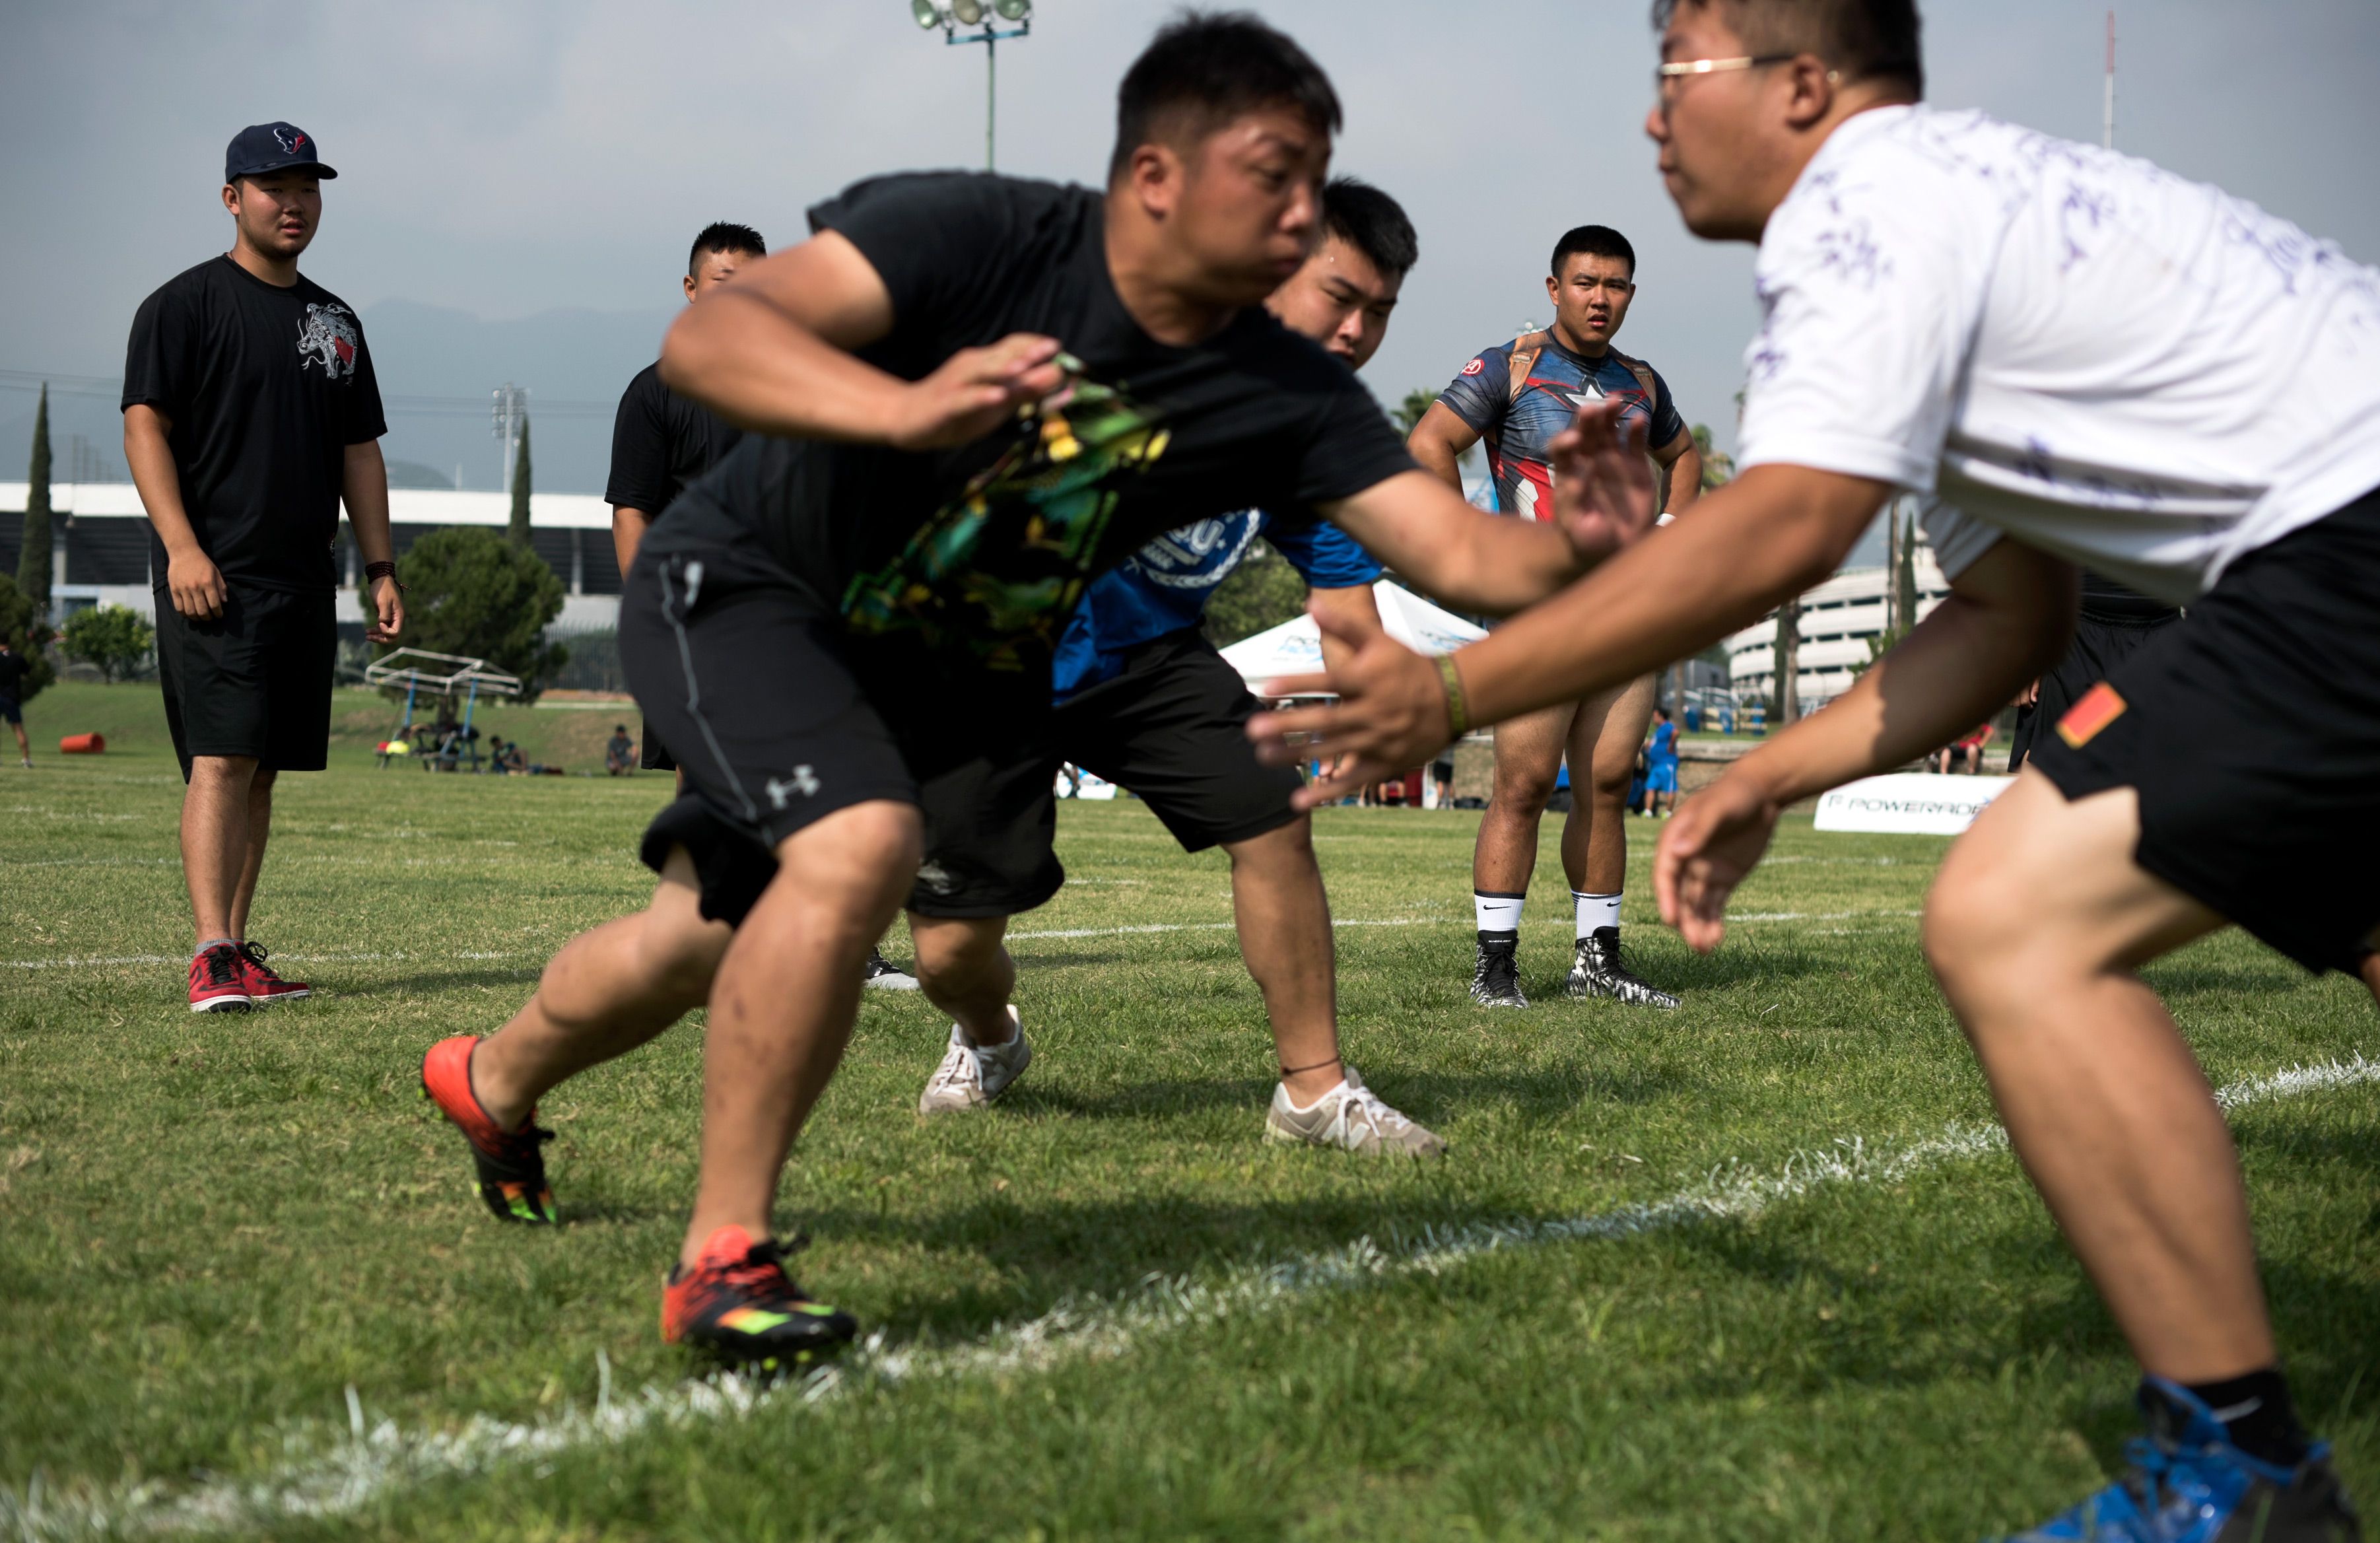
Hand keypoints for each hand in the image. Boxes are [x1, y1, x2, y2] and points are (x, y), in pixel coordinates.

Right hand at [166, 546, 226, 620]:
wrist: (184, 552)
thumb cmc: (202, 562)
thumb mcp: (216, 572)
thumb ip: (221, 587)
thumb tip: (224, 602)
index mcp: (208, 583)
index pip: (215, 604)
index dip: (218, 613)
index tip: (219, 615)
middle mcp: (195, 587)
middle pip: (202, 611)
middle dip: (208, 618)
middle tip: (210, 618)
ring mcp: (183, 589)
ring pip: (190, 611)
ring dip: (196, 618)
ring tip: (200, 618)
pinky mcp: (174, 590)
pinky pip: (178, 607)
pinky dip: (184, 614)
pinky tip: (189, 613)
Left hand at [366, 574, 403, 643]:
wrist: (380, 580)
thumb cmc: (383, 590)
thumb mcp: (383, 602)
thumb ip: (384, 615)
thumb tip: (382, 625)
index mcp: (399, 616)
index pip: (395, 632)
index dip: (386, 632)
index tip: (378, 623)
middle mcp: (396, 618)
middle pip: (392, 636)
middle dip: (382, 639)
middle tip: (370, 637)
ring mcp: (390, 617)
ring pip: (386, 633)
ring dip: (377, 636)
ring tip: (367, 635)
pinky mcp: (384, 615)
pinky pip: (381, 627)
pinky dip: (375, 630)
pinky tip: (367, 631)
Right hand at [888, 333, 1067, 450]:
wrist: (907, 418)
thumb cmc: (959, 410)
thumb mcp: (998, 404)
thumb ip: (1028, 392)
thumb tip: (1063, 379)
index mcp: (985, 364)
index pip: (1012, 346)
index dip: (1035, 344)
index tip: (1058, 346)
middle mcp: (971, 367)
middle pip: (1000, 355)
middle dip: (1026, 352)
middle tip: (1052, 349)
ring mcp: (956, 385)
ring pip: (982, 373)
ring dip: (1004, 369)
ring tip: (1026, 367)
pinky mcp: (944, 405)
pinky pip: (964, 399)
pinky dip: (981, 397)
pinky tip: (997, 397)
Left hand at [1246, 599, 1450, 808]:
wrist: (1454, 698)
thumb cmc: (1408, 666)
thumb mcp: (1380, 640)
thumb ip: (1344, 625)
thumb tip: (1310, 603)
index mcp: (1368, 680)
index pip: (1329, 681)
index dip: (1298, 683)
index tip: (1266, 687)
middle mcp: (1373, 711)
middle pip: (1326, 720)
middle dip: (1288, 725)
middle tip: (1252, 730)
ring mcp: (1379, 740)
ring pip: (1333, 750)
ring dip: (1297, 755)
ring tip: (1263, 756)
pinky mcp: (1386, 763)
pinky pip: (1353, 780)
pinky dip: (1327, 792)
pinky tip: (1298, 799)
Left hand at [1548, 398, 1660, 563]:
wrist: (1617, 547)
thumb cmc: (1589, 539)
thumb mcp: (1576, 528)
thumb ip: (1573, 503)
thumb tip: (1577, 477)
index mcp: (1569, 473)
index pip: (1561, 451)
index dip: (1565, 442)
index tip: (1573, 441)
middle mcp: (1588, 460)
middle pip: (1585, 432)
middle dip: (1587, 420)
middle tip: (1592, 409)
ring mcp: (1612, 459)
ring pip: (1609, 429)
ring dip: (1610, 414)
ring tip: (1616, 401)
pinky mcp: (1635, 463)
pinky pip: (1635, 441)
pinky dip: (1637, 428)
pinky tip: (1640, 418)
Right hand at [1653, 769, 1783, 952]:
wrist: (1762, 793)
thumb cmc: (1735, 793)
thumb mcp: (1718, 808)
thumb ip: (1699, 830)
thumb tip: (1678, 853)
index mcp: (1676, 841)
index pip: (1665, 875)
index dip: (1666, 898)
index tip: (1671, 920)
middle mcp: (1686, 860)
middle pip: (1680, 896)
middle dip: (1685, 920)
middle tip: (1696, 943)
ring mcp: (1703, 871)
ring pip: (1696, 905)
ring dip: (1698, 926)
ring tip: (1708, 948)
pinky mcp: (1723, 879)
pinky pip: (1715, 905)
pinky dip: (1714, 922)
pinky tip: (1717, 937)